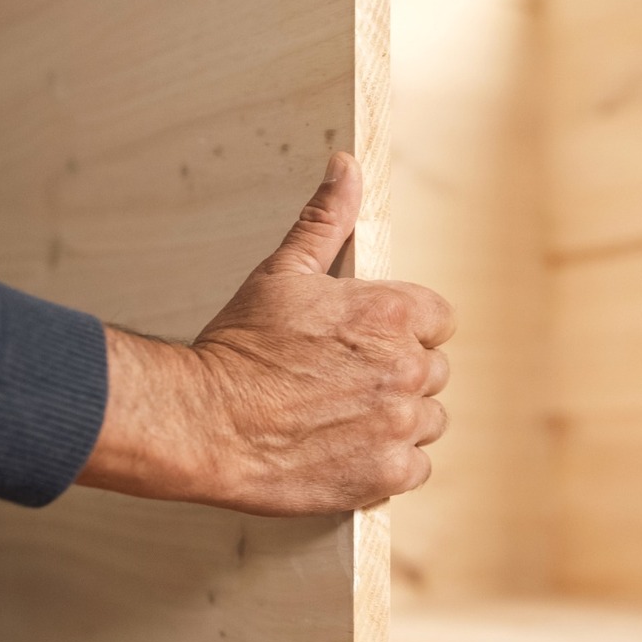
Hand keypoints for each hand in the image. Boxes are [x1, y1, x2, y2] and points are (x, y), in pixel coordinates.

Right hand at [76, 153, 454, 514]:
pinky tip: (346, 449)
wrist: (203, 422)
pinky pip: (414, 467)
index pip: (438, 318)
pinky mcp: (385, 473)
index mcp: (391, 312)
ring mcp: (398, 424)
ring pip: (427, 421)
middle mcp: (406, 367)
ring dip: (396, 420)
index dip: (404, 330)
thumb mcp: (282, 271)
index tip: (368, 342)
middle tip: (342, 382)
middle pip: (432, 371)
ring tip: (342, 417)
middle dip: (397, 374)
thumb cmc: (237, 348)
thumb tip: (346, 168)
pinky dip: (387, 462)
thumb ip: (326, 219)